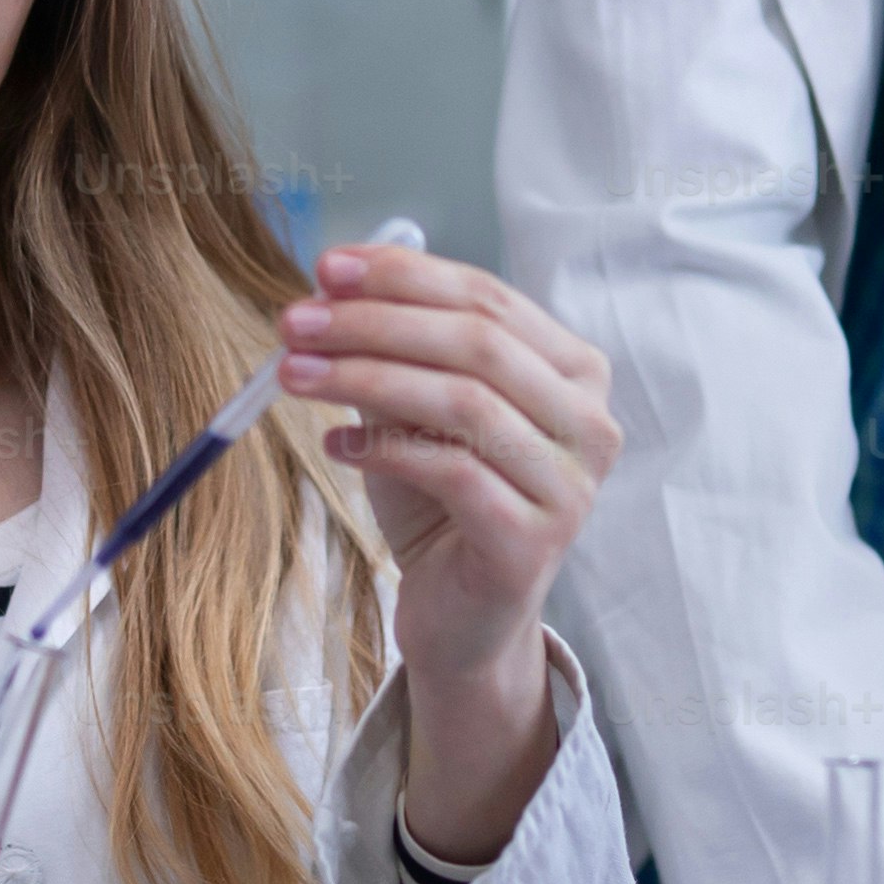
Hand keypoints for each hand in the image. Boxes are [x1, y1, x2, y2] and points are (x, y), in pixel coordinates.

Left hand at [281, 239, 618, 857]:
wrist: (463, 617)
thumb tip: (329, 287)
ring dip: (367, 377)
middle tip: (295, 321)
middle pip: (478, 342)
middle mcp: (589, 422)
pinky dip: (384, 447)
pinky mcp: (533, 540)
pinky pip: (452, 472)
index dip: (404, 275)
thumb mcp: (416, 411)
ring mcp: (570, 484)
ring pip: (465, 401)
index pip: (489, 297)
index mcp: (573, 372)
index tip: (326, 266)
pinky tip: (335, 441)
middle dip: (376, 322)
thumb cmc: (442, 502)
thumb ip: (393, 350)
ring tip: (293, 374)